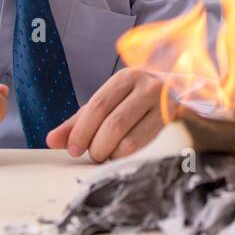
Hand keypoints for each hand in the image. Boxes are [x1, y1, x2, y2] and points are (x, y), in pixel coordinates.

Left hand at [46, 68, 164, 161]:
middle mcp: (148, 86)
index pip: (98, 106)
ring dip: (112, 153)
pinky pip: (145, 147)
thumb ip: (80, 120)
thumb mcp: (110, 103)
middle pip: (114, 123)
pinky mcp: (175, 123)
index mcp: (127, 77)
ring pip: (130, 139)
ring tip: (107, 154)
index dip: (81, 131)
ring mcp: (165, 105)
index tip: (72, 149)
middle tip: (91, 154)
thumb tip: (51, 140)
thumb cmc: (139, 100)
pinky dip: (127, 156)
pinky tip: (123, 154)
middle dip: (96, 145)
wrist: (182, 93)